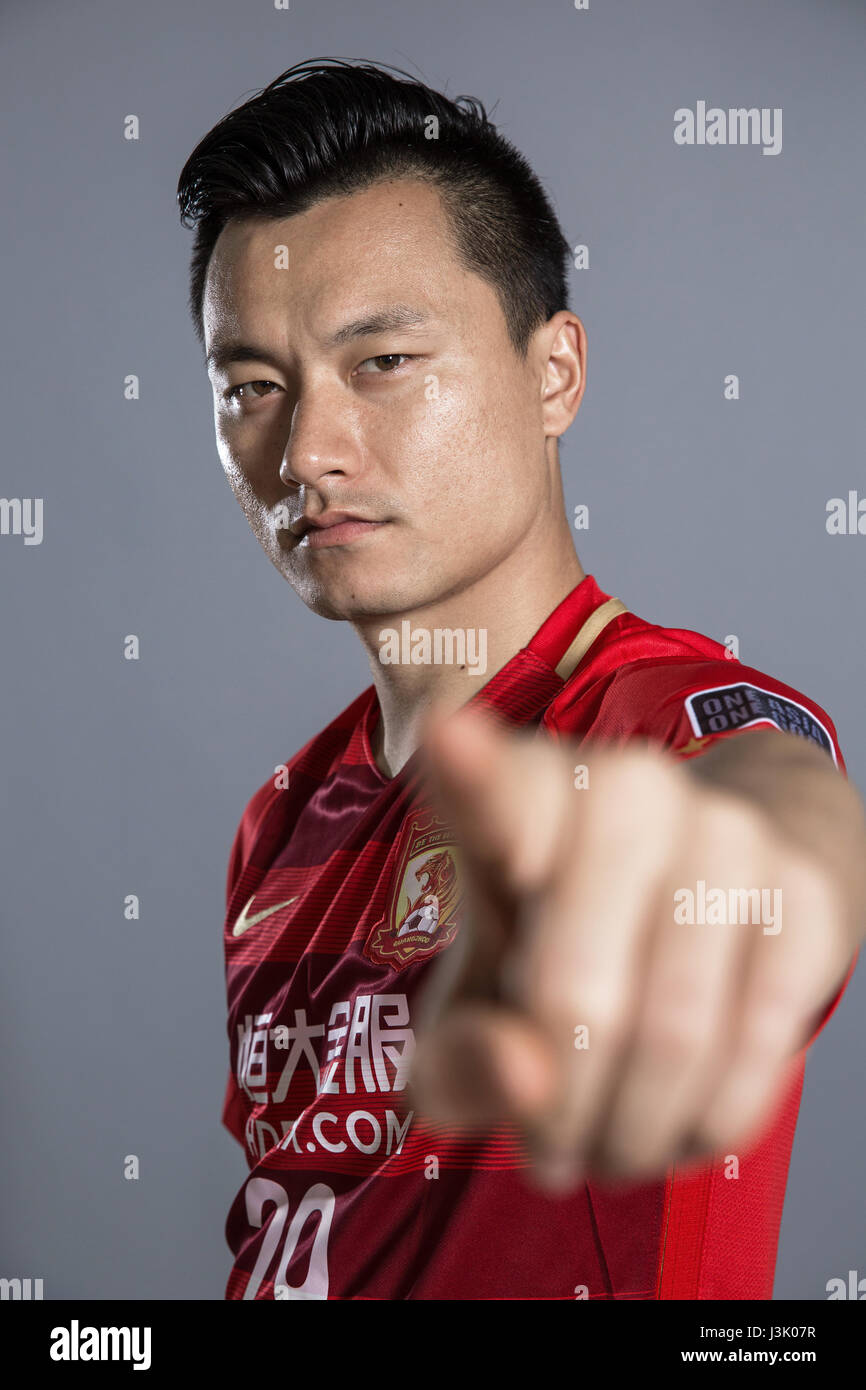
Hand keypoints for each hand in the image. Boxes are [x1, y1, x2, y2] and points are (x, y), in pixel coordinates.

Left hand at [407, 703, 848, 1190]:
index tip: (448, 738)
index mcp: (520, 800)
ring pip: (672, 1035)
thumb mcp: (486, 1000)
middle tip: (550, 1151)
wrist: (724, 874)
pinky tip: (684, 1121)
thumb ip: (462, 1055)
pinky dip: (709, 1119)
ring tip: (611, 1146)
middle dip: (558, 1112)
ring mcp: (723, 832)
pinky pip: (755, 1048)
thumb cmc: (568, 943)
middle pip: (575, 996)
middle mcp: (623, 791)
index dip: (474, 773)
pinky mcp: (803, 892)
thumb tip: (527, 1079)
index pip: (492, 789)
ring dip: (633, 1132)